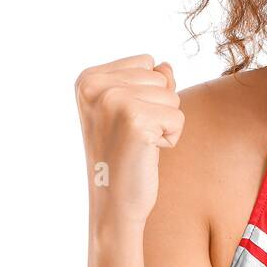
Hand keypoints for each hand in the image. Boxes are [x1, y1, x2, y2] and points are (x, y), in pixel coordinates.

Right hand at [74, 54, 183, 231]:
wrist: (114, 204)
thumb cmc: (124, 157)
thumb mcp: (129, 111)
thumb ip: (147, 83)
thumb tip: (166, 65)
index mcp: (87, 79)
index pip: (146, 63)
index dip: (146, 95)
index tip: (123, 122)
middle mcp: (95, 86)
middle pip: (161, 77)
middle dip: (157, 109)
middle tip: (131, 137)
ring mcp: (113, 101)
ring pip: (172, 96)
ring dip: (164, 124)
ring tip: (138, 144)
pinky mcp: (136, 121)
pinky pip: (179, 117)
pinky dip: (171, 138)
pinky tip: (146, 153)